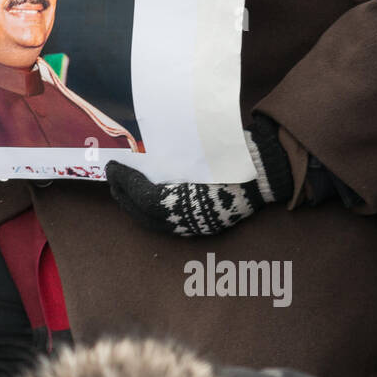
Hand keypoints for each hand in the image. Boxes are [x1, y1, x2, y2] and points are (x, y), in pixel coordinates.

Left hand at [107, 117, 293, 236]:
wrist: (265, 173)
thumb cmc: (232, 155)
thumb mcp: (199, 150)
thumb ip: (172, 156)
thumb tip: (141, 148)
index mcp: (186, 200)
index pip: (144, 197)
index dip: (125, 182)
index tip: (112, 166)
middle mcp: (187, 219)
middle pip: (143, 213)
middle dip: (123, 194)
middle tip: (112, 176)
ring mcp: (194, 226)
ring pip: (152, 222)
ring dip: (133, 205)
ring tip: (122, 188)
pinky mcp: (199, 228)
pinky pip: (166, 224)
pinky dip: (149, 212)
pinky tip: (143, 200)